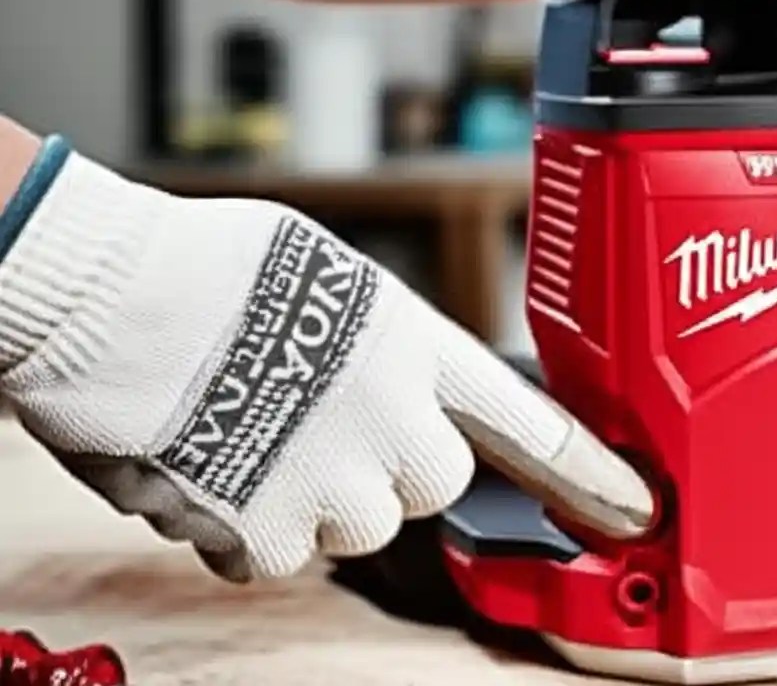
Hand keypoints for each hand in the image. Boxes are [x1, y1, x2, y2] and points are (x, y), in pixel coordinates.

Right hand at [0, 147, 653, 581]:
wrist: (101, 294)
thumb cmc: (203, 266)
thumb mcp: (333, 276)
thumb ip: (386, 340)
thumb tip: (394, 380)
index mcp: (413, 345)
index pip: (524, 421)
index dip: (583, 472)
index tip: (631, 508)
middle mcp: (390, 420)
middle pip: (432, 488)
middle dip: (389, 471)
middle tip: (326, 426)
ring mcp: (331, 482)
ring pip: (353, 528)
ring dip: (311, 498)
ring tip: (253, 434)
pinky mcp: (264, 533)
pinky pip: (275, 555)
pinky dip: (245, 527)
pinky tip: (214, 465)